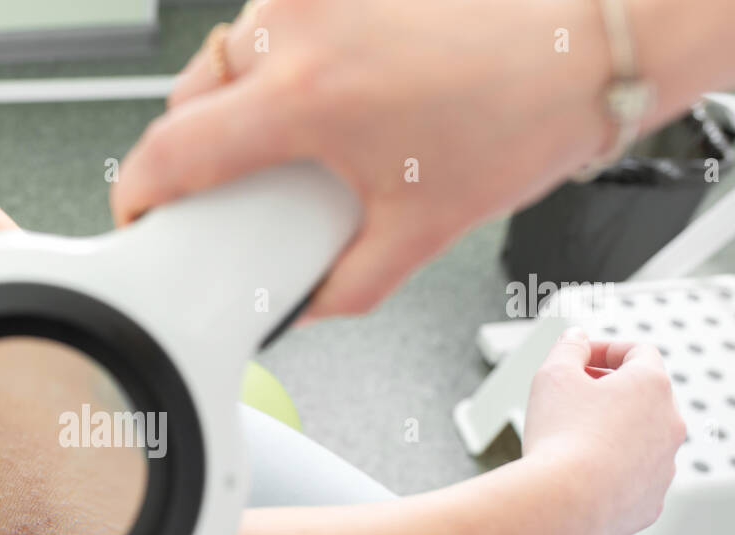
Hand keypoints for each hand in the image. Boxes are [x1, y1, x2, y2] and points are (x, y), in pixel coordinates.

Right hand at [110, 0, 611, 315]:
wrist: (595, 39)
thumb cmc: (527, 112)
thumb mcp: (421, 233)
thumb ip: (339, 289)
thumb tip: (300, 306)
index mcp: (303, 98)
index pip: (171, 150)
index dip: (139, 193)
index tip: (141, 210)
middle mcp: (297, 25)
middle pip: (190, 95)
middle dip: (198, 145)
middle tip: (241, 182)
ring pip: (231, 50)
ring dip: (242, 96)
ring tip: (306, 131)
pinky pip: (277, 17)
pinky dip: (284, 56)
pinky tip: (337, 84)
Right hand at [522, 327, 685, 534]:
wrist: (564, 502)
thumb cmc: (560, 437)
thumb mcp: (553, 375)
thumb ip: (568, 348)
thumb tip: (576, 338)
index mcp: (652, 385)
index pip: (639, 352)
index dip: (605, 350)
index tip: (580, 358)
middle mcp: (670, 423)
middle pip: (643, 396)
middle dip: (608, 392)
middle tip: (572, 398)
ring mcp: (665, 466)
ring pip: (640, 440)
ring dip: (612, 433)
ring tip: (572, 440)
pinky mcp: (651, 501)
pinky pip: (634, 478)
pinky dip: (612, 472)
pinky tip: (581, 475)